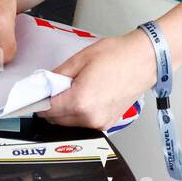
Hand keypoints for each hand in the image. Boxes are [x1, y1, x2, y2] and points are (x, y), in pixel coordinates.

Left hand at [39, 29, 156, 130]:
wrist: (145, 60)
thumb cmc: (118, 56)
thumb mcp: (80, 59)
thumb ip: (57, 76)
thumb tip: (43, 86)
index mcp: (80, 101)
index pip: (46, 109)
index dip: (38, 100)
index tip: (36, 93)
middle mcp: (89, 118)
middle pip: (55, 119)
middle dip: (52, 104)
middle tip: (57, 86)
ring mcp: (100, 124)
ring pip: (68, 123)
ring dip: (65, 109)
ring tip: (76, 88)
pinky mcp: (107, 124)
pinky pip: (83, 123)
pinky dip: (79, 112)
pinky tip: (86, 95)